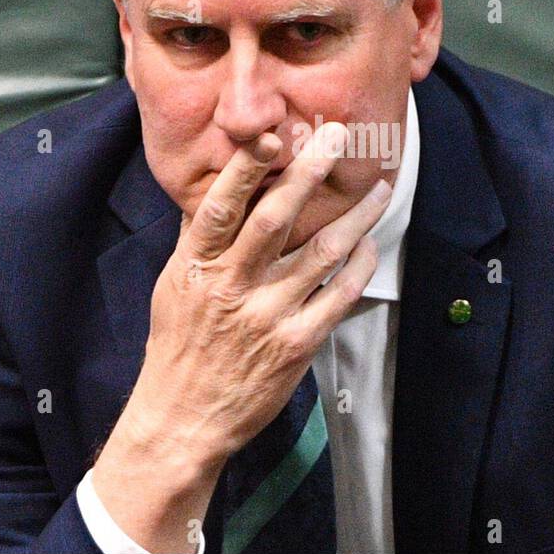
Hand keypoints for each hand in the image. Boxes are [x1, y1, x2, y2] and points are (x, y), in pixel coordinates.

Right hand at [92, 122, 391, 551]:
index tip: (272, 134)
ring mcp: (266, 316)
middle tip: (339, 136)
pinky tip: (370, 247)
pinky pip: (337, 297)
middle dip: (309, 172)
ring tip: (380, 189)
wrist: (184, 419)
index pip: (220, 205)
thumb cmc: (178, 345)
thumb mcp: (173, 285)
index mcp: (197, 265)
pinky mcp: (295, 345)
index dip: (245, 167)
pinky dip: (359, 268)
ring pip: (320, 253)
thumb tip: (213, 189)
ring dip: (355, 217)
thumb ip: (197, 238)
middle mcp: (232, 286)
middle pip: (275, 218)